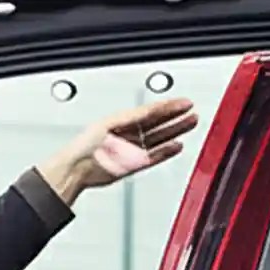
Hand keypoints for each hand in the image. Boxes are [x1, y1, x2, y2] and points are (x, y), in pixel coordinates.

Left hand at [37, 98, 198, 205]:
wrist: (77, 168)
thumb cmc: (85, 145)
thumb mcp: (111, 124)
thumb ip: (133, 118)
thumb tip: (151, 111)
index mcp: (123, 120)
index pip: (151, 110)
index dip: (169, 106)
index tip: (184, 102)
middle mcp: (129, 133)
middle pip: (158, 122)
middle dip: (176, 116)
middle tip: (192, 110)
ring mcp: (132, 148)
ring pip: (159, 138)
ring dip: (175, 131)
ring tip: (191, 123)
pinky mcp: (133, 164)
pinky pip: (154, 156)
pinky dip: (166, 151)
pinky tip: (177, 145)